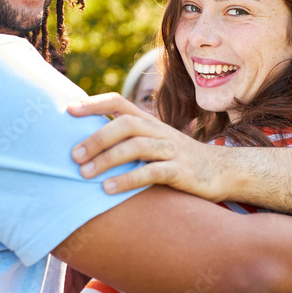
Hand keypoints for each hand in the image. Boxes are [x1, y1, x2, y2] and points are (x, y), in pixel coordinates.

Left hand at [68, 93, 226, 201]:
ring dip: (107, 159)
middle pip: (125, 125)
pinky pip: (152, 172)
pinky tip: (108, 189)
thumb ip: (129, 140)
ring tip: (84, 174)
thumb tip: (88, 143)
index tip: (68, 110)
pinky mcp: (181, 171)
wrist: (223, 171)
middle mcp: (159, 131)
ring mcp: (171, 150)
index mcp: (150, 122)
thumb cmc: (179, 160)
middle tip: (73, 155)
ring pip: (136, 147)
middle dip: (97, 138)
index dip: (94, 103)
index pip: (119, 103)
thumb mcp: (155, 143)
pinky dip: (128, 180)